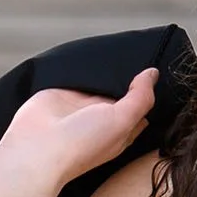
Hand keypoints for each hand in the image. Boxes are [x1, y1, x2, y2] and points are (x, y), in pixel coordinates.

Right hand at [1, 67, 158, 184]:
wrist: (36, 148)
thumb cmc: (81, 144)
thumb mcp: (122, 121)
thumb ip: (140, 98)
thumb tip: (152, 75)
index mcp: (121, 128)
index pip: (140, 107)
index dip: (149, 91)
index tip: (160, 70)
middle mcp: (102, 117)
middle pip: (121, 91)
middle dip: (129, 76)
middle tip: (141, 53)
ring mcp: (81, 105)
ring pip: (100, 81)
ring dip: (106, 68)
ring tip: (117, 47)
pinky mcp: (63, 93)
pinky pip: (78, 74)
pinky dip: (83, 65)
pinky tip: (91, 53)